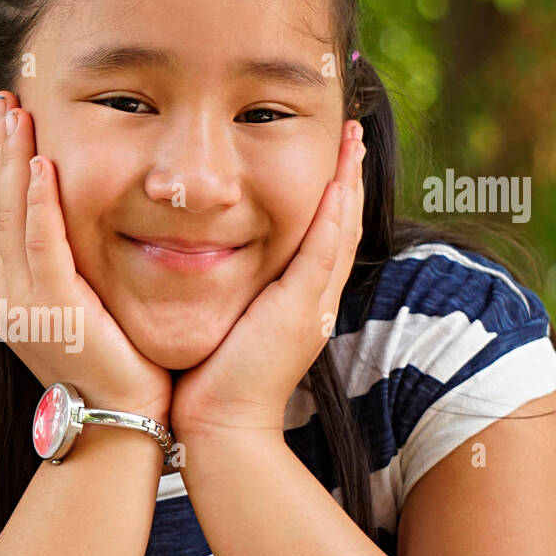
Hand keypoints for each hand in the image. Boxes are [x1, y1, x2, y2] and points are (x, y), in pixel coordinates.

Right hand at [0, 89, 171, 418]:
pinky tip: (42, 162)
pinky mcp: (53, 312)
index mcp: (9, 291)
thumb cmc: (115, 366)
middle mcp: (4, 294)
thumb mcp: (82, 306)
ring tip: (15, 111)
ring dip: (12, 159)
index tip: (1, 115)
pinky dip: (39, 202)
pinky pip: (41, 246)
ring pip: (9, 217)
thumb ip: (71, 265)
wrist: (119, 423)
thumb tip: (78, 224)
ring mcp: (22, 305)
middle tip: (1, 94)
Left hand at [170, 120, 366, 439]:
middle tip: (353, 128)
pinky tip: (338, 180)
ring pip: (341, 231)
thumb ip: (226, 291)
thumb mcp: (225, 321)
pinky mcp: (302, 313)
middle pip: (342, 224)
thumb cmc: (209, 380)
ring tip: (353, 136)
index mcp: (297, 300)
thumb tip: (201, 258)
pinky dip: (333, 216)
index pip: (322, 233)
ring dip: (349, 181)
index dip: (331, 191)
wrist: (218, 427)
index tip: (331, 150)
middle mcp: (315, 299)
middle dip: (349, 174)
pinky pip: (323, 254)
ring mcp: (314, 306)